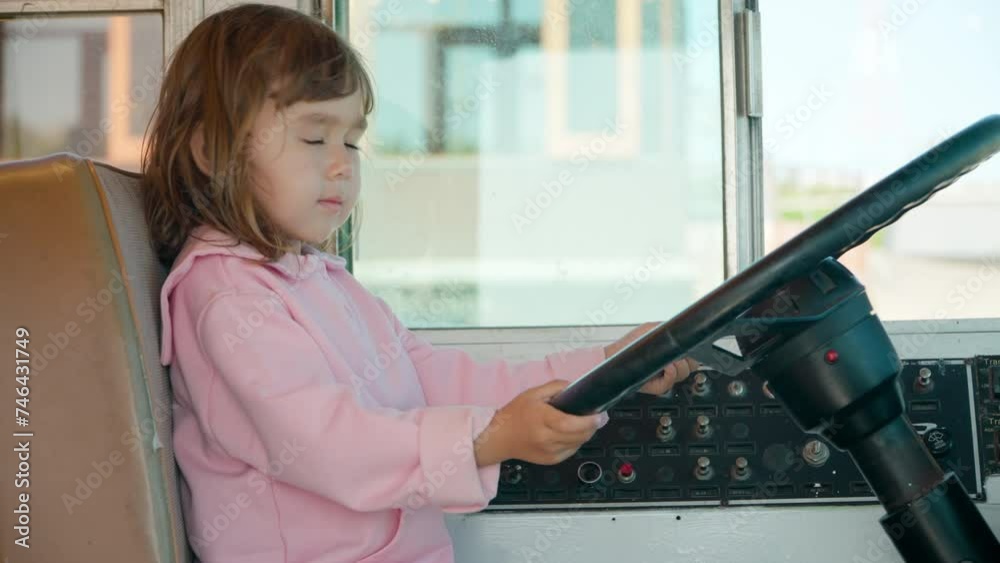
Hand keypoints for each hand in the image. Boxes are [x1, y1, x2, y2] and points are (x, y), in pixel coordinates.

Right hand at [474, 380, 601, 466]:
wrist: (499, 438)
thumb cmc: (515, 414)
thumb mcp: (532, 393)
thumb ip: (555, 387)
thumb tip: (575, 387)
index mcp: (541, 419)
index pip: (568, 424)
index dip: (587, 421)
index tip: (599, 415)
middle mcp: (546, 438)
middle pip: (578, 436)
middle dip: (592, 426)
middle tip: (598, 417)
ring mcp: (549, 452)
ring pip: (578, 444)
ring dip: (586, 434)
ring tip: (584, 423)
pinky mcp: (551, 460)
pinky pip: (572, 450)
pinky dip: (576, 441)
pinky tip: (571, 433)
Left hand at [603, 322, 699, 395]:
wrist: (614, 356)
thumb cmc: (630, 343)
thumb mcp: (651, 329)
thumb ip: (668, 329)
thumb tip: (685, 328)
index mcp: (671, 352)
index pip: (692, 356)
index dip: (692, 353)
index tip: (689, 349)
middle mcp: (670, 365)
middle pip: (692, 366)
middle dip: (687, 359)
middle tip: (677, 354)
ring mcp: (664, 377)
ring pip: (683, 374)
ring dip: (678, 366)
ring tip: (668, 360)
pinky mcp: (657, 386)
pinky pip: (669, 383)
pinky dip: (670, 374)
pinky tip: (665, 367)